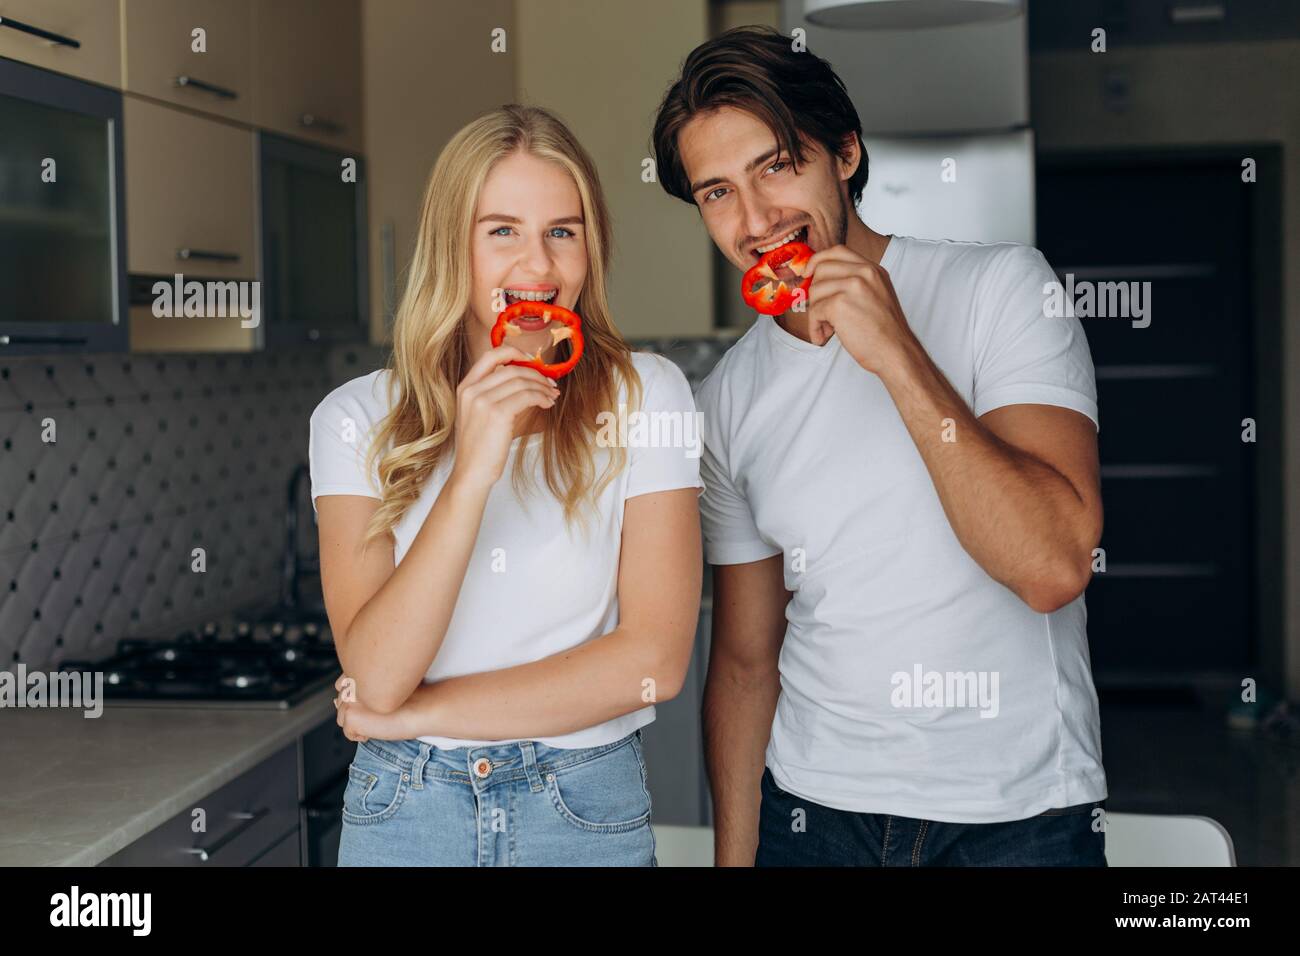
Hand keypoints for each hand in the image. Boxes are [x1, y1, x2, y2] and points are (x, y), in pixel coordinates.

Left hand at [334, 673, 413, 741]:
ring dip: (359, 722)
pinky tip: (378, 727)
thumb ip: (358, 690)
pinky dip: (362, 735)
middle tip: (380, 710)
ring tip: (380, 717)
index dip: (358, 696)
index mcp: (358, 668)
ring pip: (342, 718)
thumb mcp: (379, 690)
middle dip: (357, 709)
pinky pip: (349, 733)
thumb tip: (334, 701)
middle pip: (341, 702)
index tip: (375, 698)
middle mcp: (351, 681)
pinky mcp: (351, 715)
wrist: (423, 707)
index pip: (342, 685)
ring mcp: (350, 699)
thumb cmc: (408, 698)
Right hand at [450, 344, 559, 489]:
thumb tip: (524, 381)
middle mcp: (471, 390)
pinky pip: (527, 396)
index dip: (514, 353)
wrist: (471, 473)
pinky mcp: (497, 413)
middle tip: (550, 385)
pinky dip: (542, 398)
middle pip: (512, 368)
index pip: (490, 355)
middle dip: (536, 374)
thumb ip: (492, 394)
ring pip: (522, 381)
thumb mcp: (478, 415)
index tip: (531, 361)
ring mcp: (483, 401)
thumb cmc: (479, 448)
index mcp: (465, 387)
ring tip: (552, 396)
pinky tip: (547, 404)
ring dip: (542, 387)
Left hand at [804, 245, 913, 374]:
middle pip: (821, 270)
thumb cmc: (884, 332)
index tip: (808, 273)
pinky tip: (824, 337)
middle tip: (822, 314)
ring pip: (815, 291)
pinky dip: (815, 327)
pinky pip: (815, 311)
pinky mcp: (839, 303)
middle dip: (816, 293)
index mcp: (873, 269)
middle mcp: (864, 272)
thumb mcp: (876, 296)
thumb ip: (854, 284)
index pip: (838, 251)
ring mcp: (852, 286)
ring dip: (816, 314)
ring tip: (828, 329)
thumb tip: (820, 282)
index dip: (817, 260)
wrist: (896, 352)